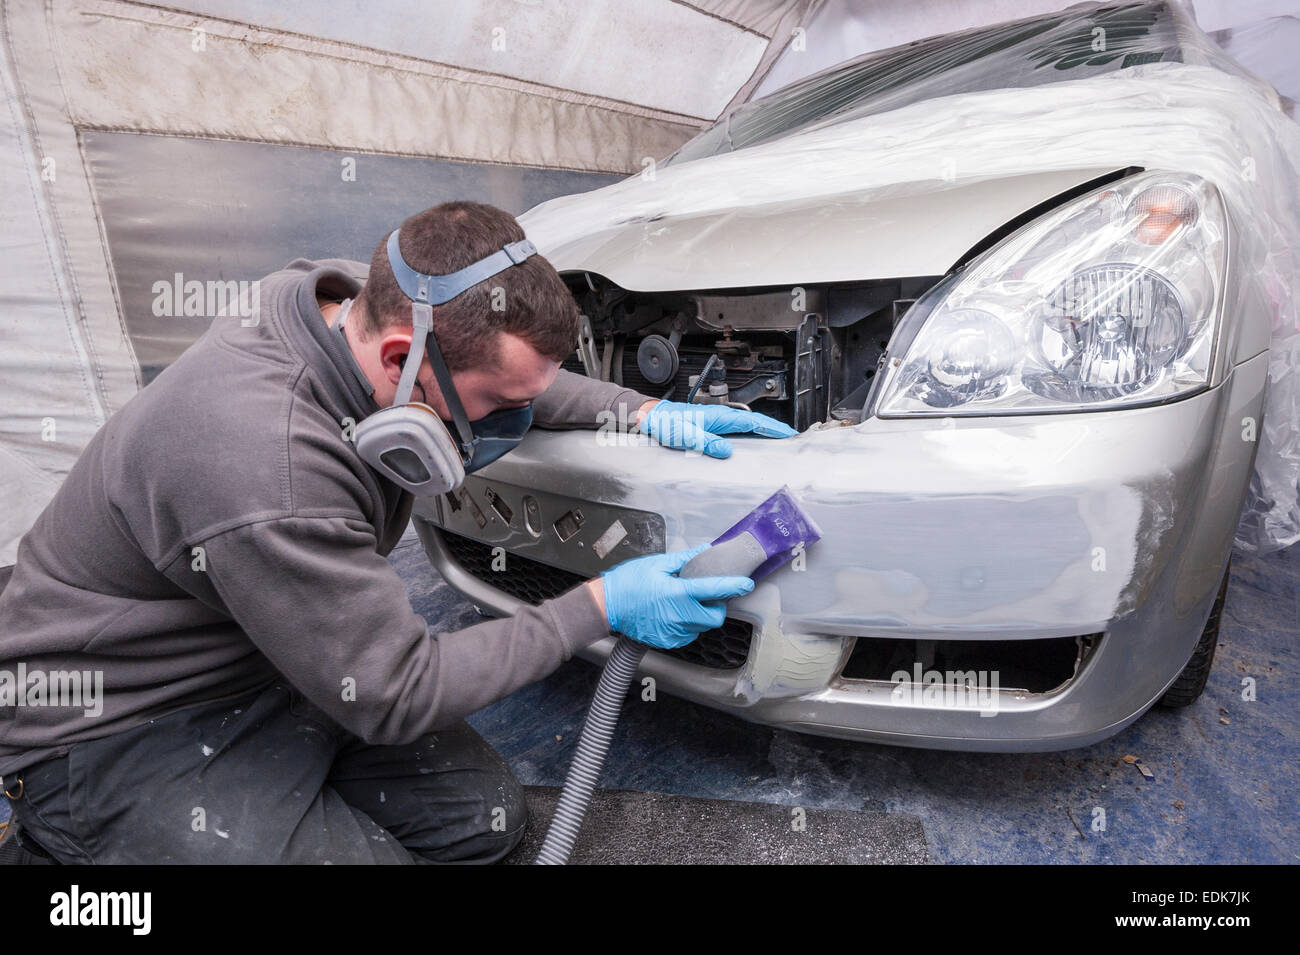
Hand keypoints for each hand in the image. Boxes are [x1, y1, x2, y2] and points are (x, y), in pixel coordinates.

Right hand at [599, 545, 753, 648]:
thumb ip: (684, 560)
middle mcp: (679, 617)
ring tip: (682, 603)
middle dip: (716, 606)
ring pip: (701, 627)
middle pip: (715, 617)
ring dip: (700, 616)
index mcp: (679, 594)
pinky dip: (687, 625)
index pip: (715, 590)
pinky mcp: (668, 641)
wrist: (606, 606)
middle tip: (706, 595)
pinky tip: (673, 614)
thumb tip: (703, 551)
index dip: (735, 586)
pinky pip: (687, 635)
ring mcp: (673, 632)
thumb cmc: (628, 583)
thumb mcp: (657, 564)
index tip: (746, 584)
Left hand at [636, 400, 796, 458]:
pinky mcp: (713, 426)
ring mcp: (719, 420)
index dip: (772, 428)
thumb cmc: (668, 425)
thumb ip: (707, 443)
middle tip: (792, 438)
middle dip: (775, 429)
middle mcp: (722, 416)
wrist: (654, 419)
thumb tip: (726, 451)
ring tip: (779, 439)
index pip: (753, 422)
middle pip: (755, 422)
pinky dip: (752, 433)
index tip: (788, 433)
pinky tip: (755, 441)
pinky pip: (738, 429)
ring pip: (748, 425)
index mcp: (720, 417)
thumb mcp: (686, 437)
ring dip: (765, 431)